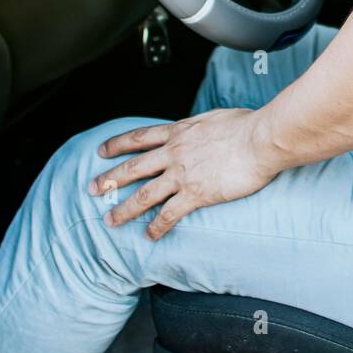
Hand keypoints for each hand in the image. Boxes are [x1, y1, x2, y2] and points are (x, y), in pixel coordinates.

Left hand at [88, 108, 280, 239]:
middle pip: (133, 167)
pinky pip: (169, 214)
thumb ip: (202, 126)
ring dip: (124, 208)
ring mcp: (182, 174)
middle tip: (91, 188)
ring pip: (144, 194)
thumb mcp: (216, 117)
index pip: (140, 137)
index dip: (118, 144)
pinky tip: (149, 235)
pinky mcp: (196, 194)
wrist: (261, 139)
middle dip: (109, 178)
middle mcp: (174, 152)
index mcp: (179, 132)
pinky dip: (157, 226)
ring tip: (109, 219)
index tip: (102, 150)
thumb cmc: (248, 125)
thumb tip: (203, 128)